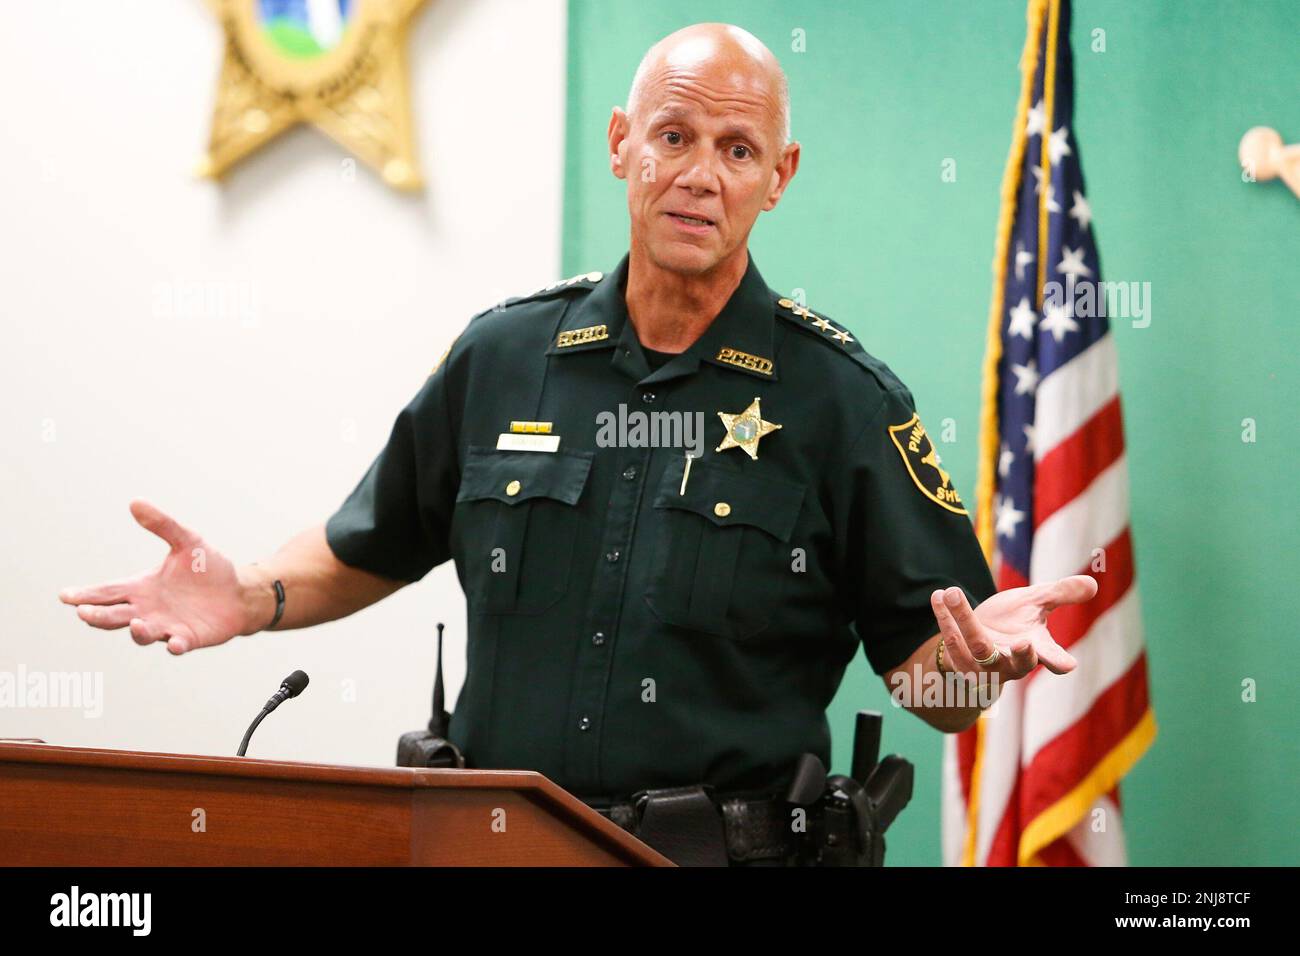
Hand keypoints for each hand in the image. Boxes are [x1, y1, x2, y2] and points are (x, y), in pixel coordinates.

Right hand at [58, 500, 258, 654]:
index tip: (65, 595)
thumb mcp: (186, 541)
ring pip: (143, 633)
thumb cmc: (208, 568)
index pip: (107, 592)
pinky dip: (174, 646)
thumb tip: (136, 502)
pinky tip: (174, 644)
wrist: (238, 592)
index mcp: (141, 588)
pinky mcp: (188, 638)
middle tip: (83, 612)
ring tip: (135, 623)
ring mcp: (166, 627)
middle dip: (99, 616)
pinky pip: (177, 645)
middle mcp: (148, 610)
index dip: (86, 594)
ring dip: (137, 631)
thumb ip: (162, 525)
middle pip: (116, 616)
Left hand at [929, 575, 1098, 680]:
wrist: (978, 638)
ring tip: (951, 591)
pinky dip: (944, 619)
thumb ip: (1060, 593)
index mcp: (1034, 650)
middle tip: (1025, 643)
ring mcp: (983, 667)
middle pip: (1015, 662)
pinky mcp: (959, 663)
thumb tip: (1093, 584)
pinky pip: (950, 643)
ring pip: (975, 647)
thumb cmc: (1013, 621)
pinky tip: (938, 596)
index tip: (1069, 665)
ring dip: (962, 619)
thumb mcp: (1036, 603)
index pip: (1050, 657)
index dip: (1059, 661)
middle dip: (1019, 655)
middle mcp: (1010, 664)